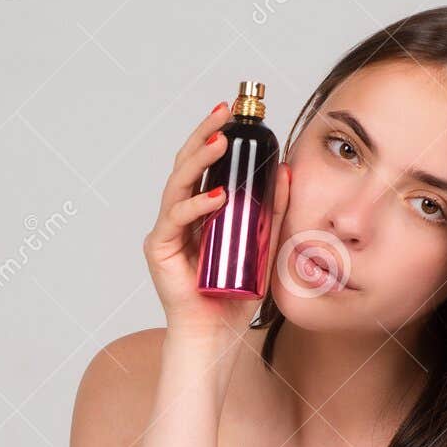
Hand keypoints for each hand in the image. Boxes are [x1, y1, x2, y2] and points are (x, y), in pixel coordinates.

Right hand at [143, 102, 290, 344]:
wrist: (217, 333)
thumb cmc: (235, 294)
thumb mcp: (264, 242)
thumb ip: (271, 209)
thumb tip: (286, 170)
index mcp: (200, 210)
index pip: (204, 164)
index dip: (215, 136)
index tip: (234, 113)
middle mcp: (180, 215)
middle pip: (187, 165)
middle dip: (204, 135)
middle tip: (224, 114)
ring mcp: (168, 230)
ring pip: (178, 184)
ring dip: (199, 159)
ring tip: (221, 142)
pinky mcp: (160, 249)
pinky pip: (176, 220)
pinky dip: (196, 206)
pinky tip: (216, 197)